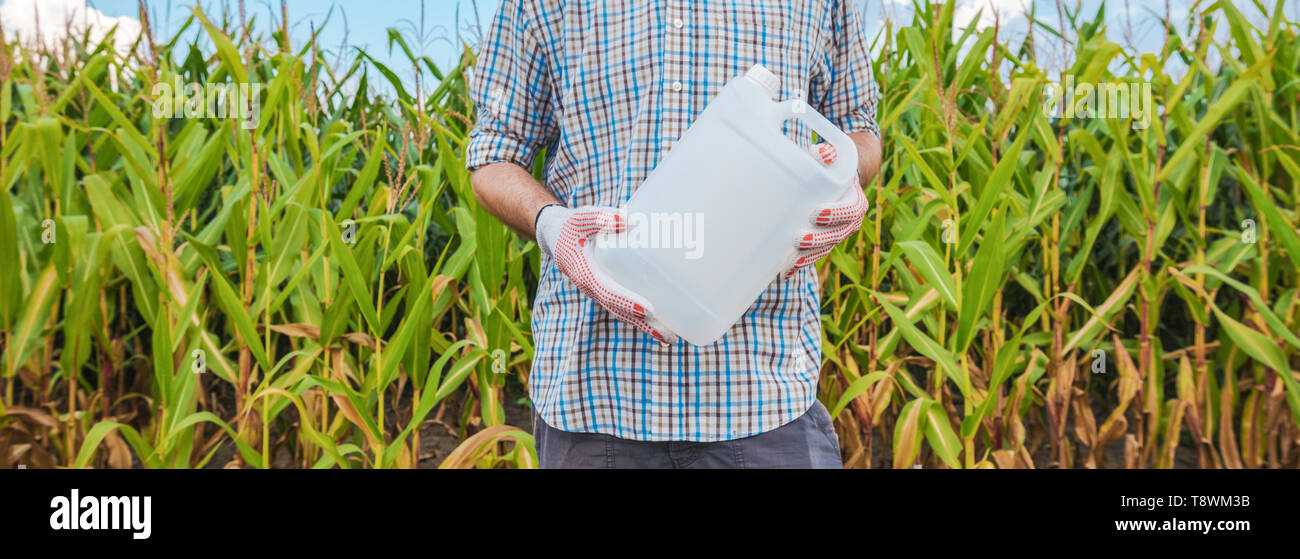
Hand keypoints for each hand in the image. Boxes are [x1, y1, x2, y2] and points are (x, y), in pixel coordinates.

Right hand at [536, 205, 678, 344]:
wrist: (558, 237)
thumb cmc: (572, 226)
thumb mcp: (581, 218)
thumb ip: (599, 218)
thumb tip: (624, 219)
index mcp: (586, 273)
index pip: (608, 291)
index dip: (627, 301)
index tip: (647, 310)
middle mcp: (593, 288)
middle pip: (620, 311)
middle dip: (644, 324)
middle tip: (669, 336)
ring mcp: (600, 292)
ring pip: (623, 314)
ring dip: (646, 327)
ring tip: (670, 338)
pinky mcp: (607, 290)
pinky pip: (624, 308)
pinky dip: (641, 319)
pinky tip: (661, 322)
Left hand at [784, 143, 867, 278]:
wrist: (837, 180)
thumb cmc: (831, 166)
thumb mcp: (831, 157)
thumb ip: (828, 153)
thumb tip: (822, 153)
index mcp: (855, 200)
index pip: (851, 210)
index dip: (836, 214)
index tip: (815, 213)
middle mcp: (849, 222)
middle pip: (837, 235)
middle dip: (818, 239)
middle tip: (798, 238)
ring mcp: (836, 234)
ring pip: (826, 249)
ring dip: (809, 256)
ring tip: (790, 260)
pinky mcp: (822, 243)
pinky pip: (814, 256)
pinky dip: (800, 264)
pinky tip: (785, 271)